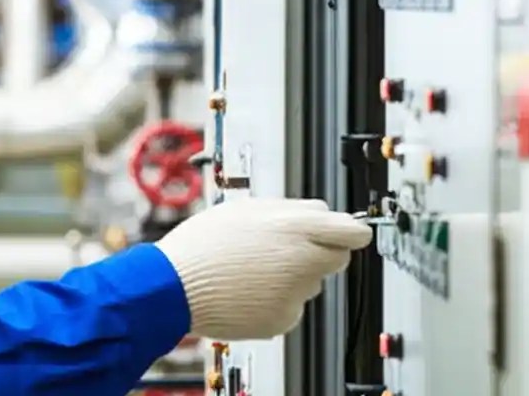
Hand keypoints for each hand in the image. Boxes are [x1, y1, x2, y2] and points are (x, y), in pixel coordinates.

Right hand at [154, 198, 371, 339]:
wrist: (175, 286)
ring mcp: (296, 294)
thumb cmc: (204, 244)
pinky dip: (276, 300)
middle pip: (337, 258)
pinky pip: (291, 306)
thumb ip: (291, 211)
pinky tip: (248, 289)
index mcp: (297, 226)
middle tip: (286, 250)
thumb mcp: (246, 208)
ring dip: (292, 276)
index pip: (354, 232)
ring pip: (311, 283)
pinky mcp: (284, 319)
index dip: (350, 232)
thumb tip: (321, 212)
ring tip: (252, 269)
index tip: (348, 233)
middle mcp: (303, 260)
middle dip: (319, 253)